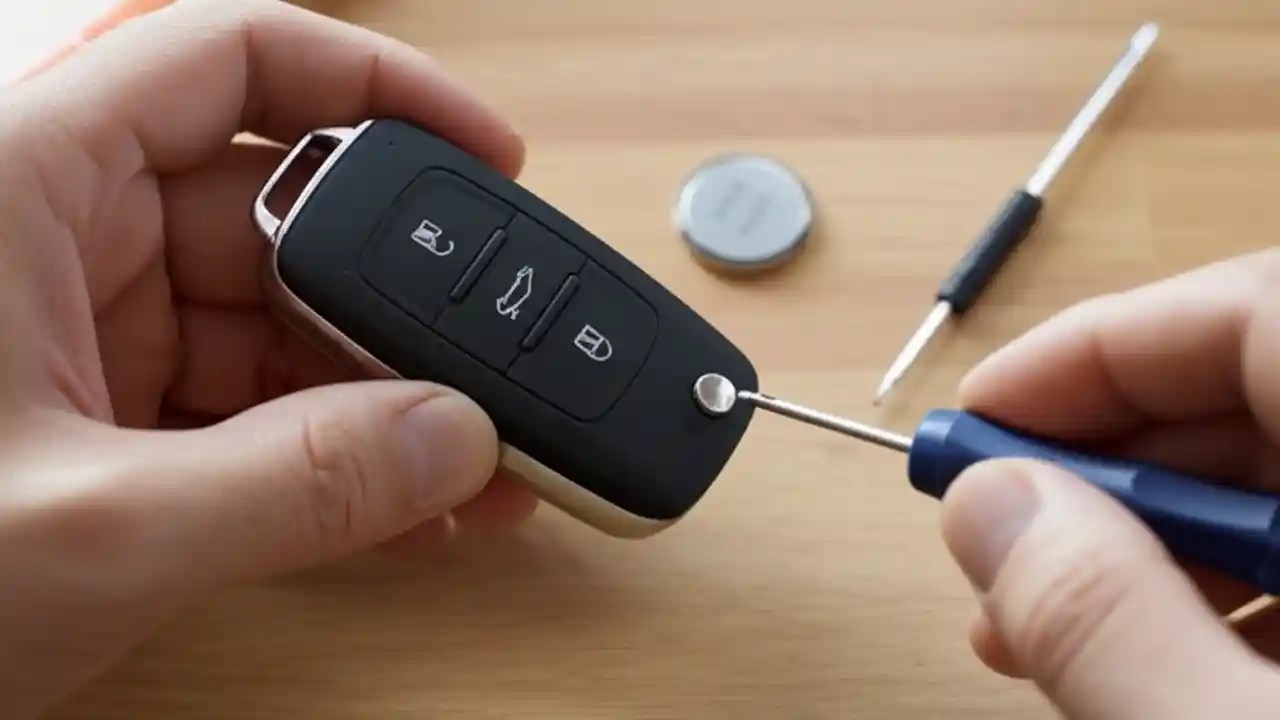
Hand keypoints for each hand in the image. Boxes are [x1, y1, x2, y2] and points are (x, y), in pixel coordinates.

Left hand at [0, 0, 535, 715]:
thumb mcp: (90, 531)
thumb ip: (296, 485)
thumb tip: (455, 440)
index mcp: (22, 186)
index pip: (228, 62)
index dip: (376, 86)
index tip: (483, 150)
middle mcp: (56, 238)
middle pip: (278, 212)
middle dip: (396, 293)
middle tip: (485, 360)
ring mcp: (83, 332)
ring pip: (274, 322)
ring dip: (379, 391)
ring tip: (474, 460)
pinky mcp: (100, 416)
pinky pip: (247, 403)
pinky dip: (330, 448)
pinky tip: (407, 497)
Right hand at [940, 250, 1279, 717]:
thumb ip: (1110, 618)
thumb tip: (988, 504)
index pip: (1260, 312)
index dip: (1101, 346)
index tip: (980, 412)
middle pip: (1255, 395)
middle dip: (1102, 463)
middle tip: (987, 528)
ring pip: (1275, 486)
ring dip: (1138, 542)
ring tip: (1029, 620)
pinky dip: (1212, 597)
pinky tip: (1132, 658)